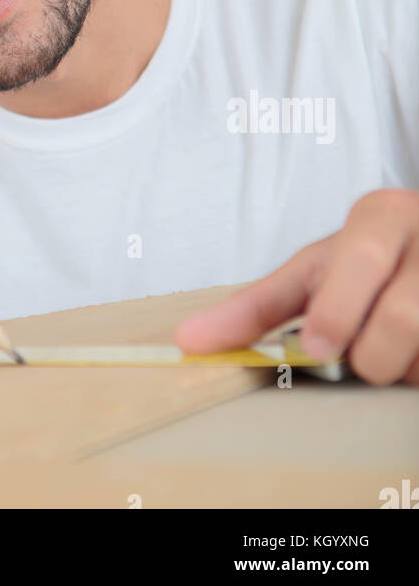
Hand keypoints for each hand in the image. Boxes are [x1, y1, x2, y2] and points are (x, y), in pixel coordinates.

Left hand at [174, 189, 418, 384]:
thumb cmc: (366, 264)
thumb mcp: (314, 270)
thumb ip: (256, 306)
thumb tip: (188, 342)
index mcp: (380, 215)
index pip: (360, 256)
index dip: (336, 311)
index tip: (314, 348)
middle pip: (402, 316)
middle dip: (371, 357)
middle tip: (357, 359)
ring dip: (403, 369)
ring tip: (391, 353)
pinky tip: (414, 356)